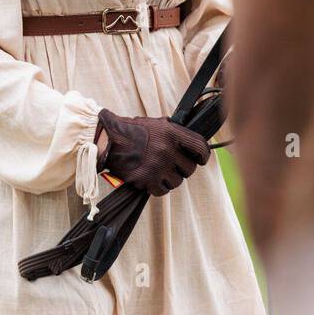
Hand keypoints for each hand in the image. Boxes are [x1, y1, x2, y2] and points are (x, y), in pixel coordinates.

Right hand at [94, 107, 210, 194]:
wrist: (110, 140)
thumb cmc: (133, 130)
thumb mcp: (157, 123)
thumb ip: (174, 131)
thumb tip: (189, 140)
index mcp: (172, 133)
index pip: (200, 147)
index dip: (204, 155)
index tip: (201, 159)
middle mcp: (167, 150)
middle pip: (190, 168)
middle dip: (184, 168)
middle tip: (175, 166)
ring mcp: (157, 166)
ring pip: (177, 181)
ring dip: (171, 179)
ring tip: (161, 172)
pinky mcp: (147, 180)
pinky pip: (163, 190)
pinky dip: (160, 187)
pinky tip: (153, 179)